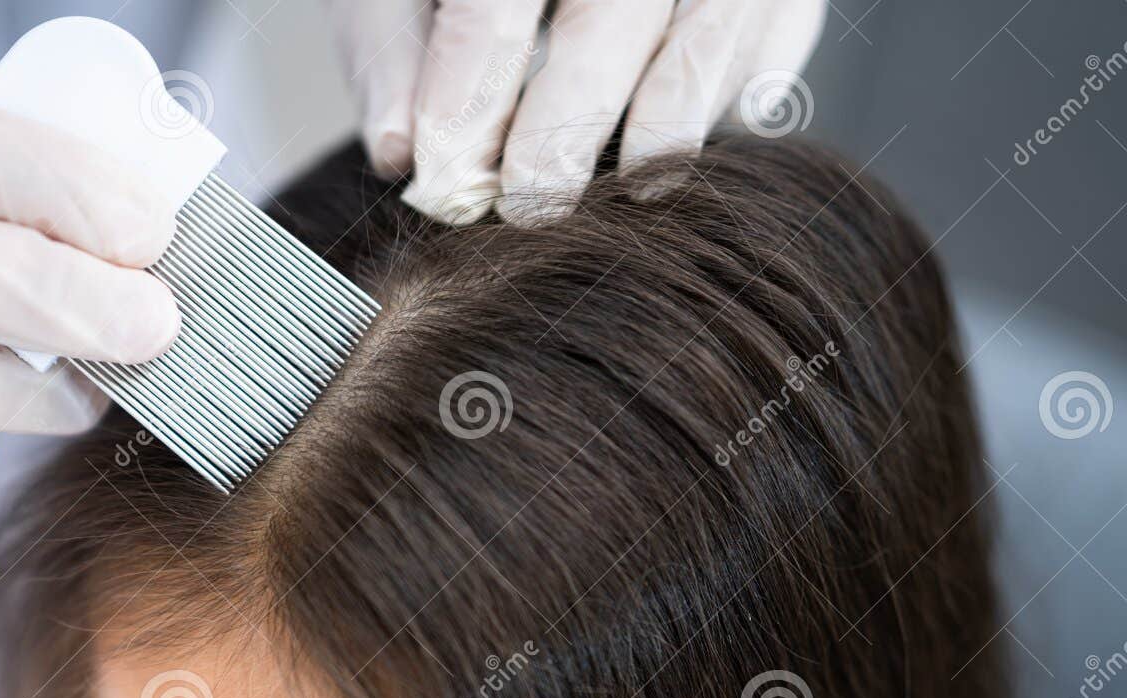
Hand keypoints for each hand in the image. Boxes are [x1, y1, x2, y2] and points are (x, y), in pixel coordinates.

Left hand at [327, 0, 825, 224]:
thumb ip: (392, 52)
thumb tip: (404, 154)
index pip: (495, 4)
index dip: (470, 98)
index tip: (447, 181)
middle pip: (615, 16)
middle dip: (567, 129)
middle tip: (528, 207)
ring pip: (709, 37)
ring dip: (663, 131)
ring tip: (617, 192)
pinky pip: (775, 37)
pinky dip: (734, 96)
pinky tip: (676, 140)